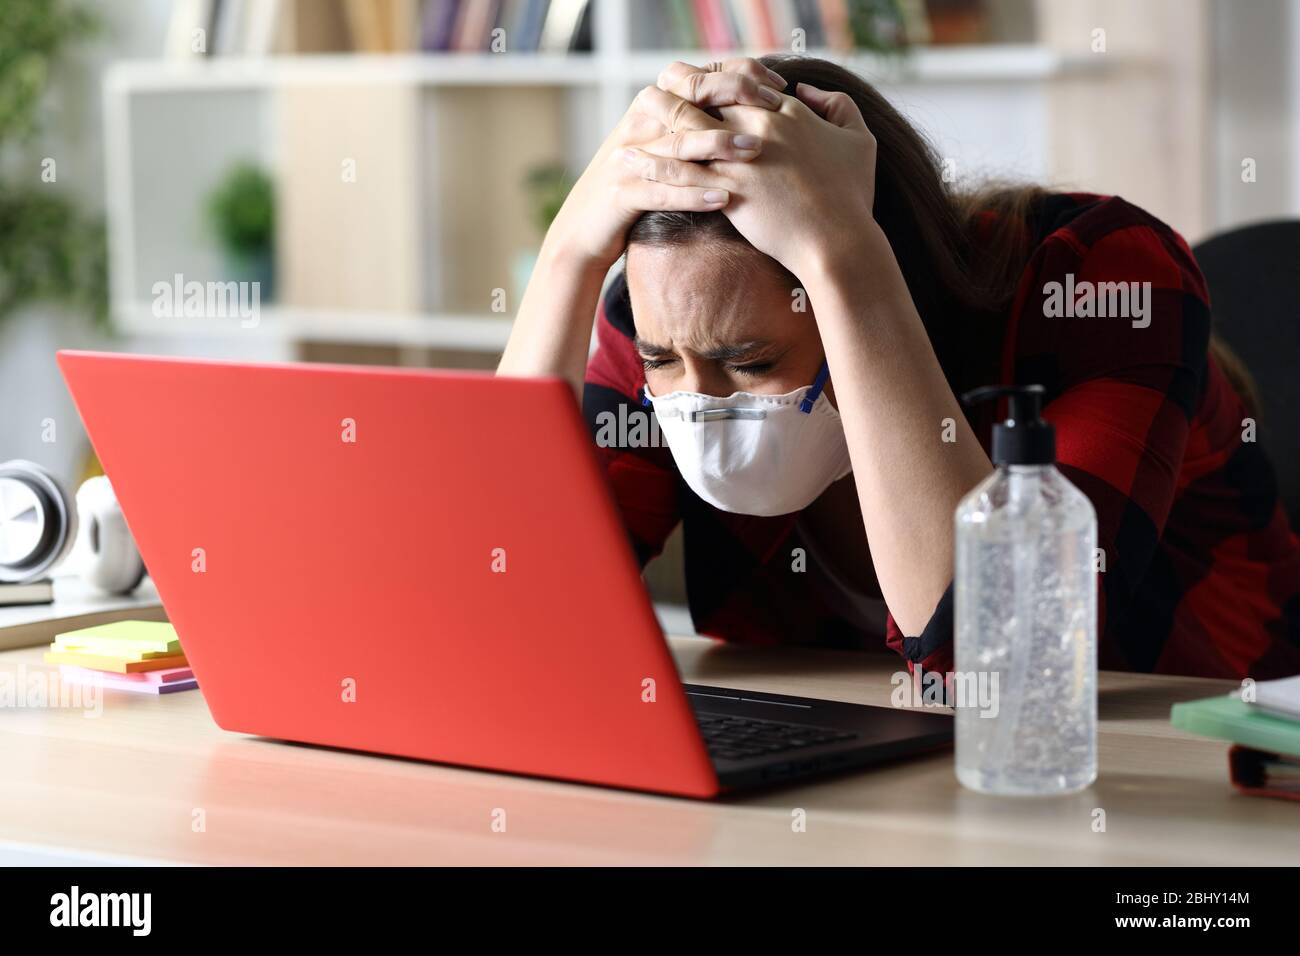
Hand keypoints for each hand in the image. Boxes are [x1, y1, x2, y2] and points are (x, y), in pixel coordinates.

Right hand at [545, 59, 786, 270]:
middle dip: (732, 106)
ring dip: (717, 147)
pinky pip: (660, 191)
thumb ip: (692, 128)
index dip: (737, 79)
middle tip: (773, 114)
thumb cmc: (636, 188)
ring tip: (755, 152)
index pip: (697, 80)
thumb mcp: (660, 150)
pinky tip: (723, 199)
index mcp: (649, 110)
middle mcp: (637, 127)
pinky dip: (693, 195)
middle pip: (687, 104)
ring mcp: (626, 160)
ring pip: (675, 146)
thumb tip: (747, 113)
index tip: (777, 91)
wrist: (585, 228)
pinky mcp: (620, 194)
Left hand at [652, 62, 878, 278]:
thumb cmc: (852, 197)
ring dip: (654, 125)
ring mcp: (739, 156)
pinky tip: (632, 164)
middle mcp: (758, 124)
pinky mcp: (727, 188)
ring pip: (684, 128)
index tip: (698, 88)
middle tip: (654, 100)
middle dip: (677, 94)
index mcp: (786, 109)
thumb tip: (806, 92)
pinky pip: (680, 172)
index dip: (715, 80)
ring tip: (631, 126)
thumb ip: (837, 107)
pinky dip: (652, 165)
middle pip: (704, 93)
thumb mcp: (860, 141)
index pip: (738, 78)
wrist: (838, 241)